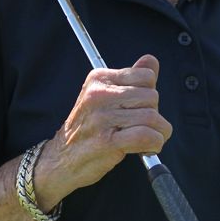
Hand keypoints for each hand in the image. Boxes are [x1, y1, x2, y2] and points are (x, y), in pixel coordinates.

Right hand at [35, 55, 171, 206]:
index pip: (146, 76)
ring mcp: (102, 118)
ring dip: (159, 132)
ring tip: (149, 140)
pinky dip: (154, 143)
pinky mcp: (107, 141)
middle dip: (155, 114)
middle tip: (144, 127)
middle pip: (151, 97)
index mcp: (100, 78)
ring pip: (151, 117)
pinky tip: (147, 149)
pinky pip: (145, 136)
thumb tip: (151, 60)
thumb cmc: (87, 128)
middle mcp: (99, 94)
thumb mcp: (104, 96)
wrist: (59, 160)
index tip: (141, 107)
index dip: (150, 93)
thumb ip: (130, 79)